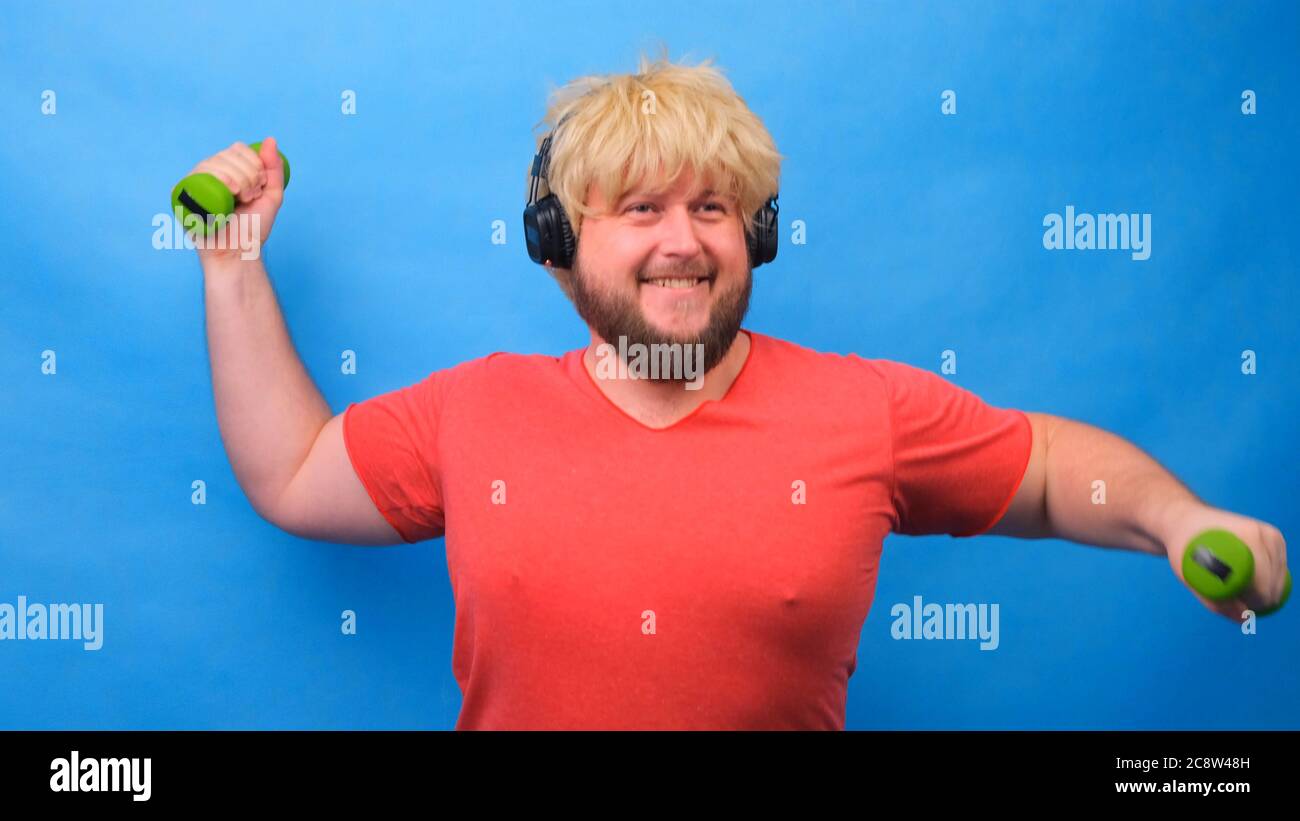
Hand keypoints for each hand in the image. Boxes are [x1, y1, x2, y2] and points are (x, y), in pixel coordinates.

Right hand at [185, 137, 285, 262]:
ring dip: (237, 179)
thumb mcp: (271, 196)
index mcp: (228, 172)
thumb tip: (270, 140)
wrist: (238, 252)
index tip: (259, 187)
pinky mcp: (185, 193)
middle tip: (251, 197)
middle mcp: (210, 174)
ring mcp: (197, 182)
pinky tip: (231, 194)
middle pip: (227, 154)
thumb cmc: (252, 229)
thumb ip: (273, 169)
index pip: (238, 149)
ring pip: (215, 162)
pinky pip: (199, 174)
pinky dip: (221, 179)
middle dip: (247, 174)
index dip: (253, 163)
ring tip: (241, 200)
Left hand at [1159, 500, 1288, 620]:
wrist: (1185, 520)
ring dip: (1268, 591)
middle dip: (1263, 600)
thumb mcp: (1189, 574)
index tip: (1242, 610)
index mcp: (1248, 537)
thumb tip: (1244, 619)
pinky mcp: (1273, 539)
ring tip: (1246, 598)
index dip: (1256, 601)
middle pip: (1274, 579)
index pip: (1262, 580)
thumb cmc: (1184, 547)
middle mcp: (1264, 534)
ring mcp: (1271, 535)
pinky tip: (1253, 587)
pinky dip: (1270, 581)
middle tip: (1243, 608)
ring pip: (1280, 576)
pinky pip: (1278, 568)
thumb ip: (1214, 601)